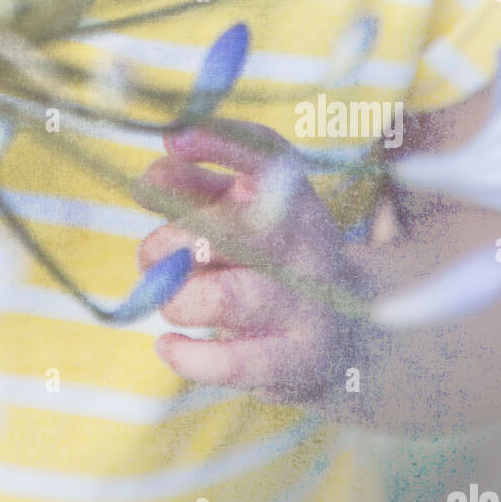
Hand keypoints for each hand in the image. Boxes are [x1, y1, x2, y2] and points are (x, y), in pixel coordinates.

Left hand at [136, 125, 362, 404]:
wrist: (352, 336)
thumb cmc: (274, 261)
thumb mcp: (244, 214)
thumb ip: (194, 189)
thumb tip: (148, 180)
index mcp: (294, 199)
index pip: (266, 156)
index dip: (219, 142)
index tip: (173, 138)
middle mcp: (307, 246)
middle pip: (226, 232)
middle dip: (166, 243)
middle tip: (150, 256)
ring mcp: (309, 306)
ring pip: (223, 297)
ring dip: (175, 299)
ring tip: (169, 302)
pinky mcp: (298, 362)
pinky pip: (231, 363)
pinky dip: (186, 356)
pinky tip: (169, 346)